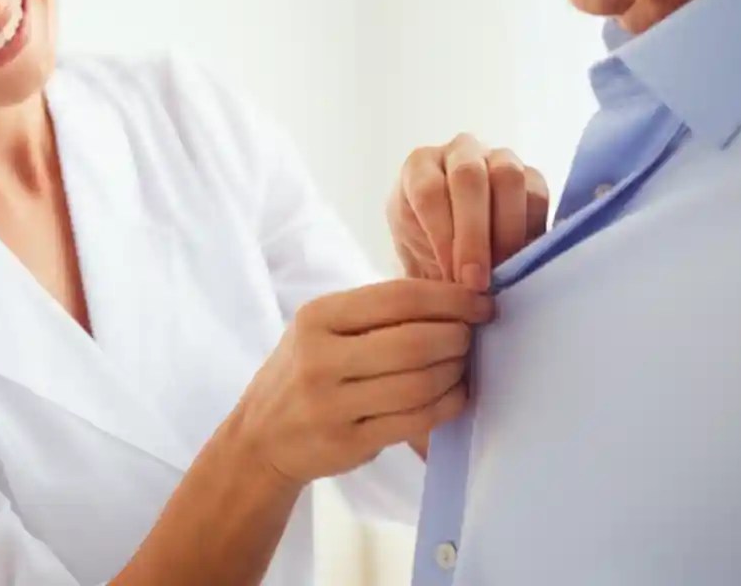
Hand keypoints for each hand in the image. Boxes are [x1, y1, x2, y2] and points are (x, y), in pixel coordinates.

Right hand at [234, 279, 494, 486]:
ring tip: (462, 366)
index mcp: (317, 318)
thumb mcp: (322, 329)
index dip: (450, 298)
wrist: (260, 436)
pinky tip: (454, 395)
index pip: (398, 298)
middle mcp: (319, 359)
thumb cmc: (304, 372)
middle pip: (414, 343)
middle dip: (457, 337)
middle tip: (470, 337)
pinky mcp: (348, 443)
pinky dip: (447, 405)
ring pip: (418, 385)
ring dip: (455, 373)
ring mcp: (332, 405)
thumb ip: (376, 312)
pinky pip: (415, 421)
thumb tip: (454, 297)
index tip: (479, 303)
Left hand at [388, 134, 548, 291]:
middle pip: (469, 178)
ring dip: (507, 232)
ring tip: (502, 274)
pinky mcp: (531, 177)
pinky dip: (531, 231)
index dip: (443, 236)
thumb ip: (427, 265)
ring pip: (509, 178)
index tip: (453, 279)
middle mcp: (459, 153)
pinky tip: (520, 262)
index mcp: (420, 166)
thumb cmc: (426, 249)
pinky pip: (537, 195)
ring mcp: (497, 159)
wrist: (453, 247)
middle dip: (474, 235)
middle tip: (477, 283)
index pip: (429, 191)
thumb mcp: (414, 256)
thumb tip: (455, 295)